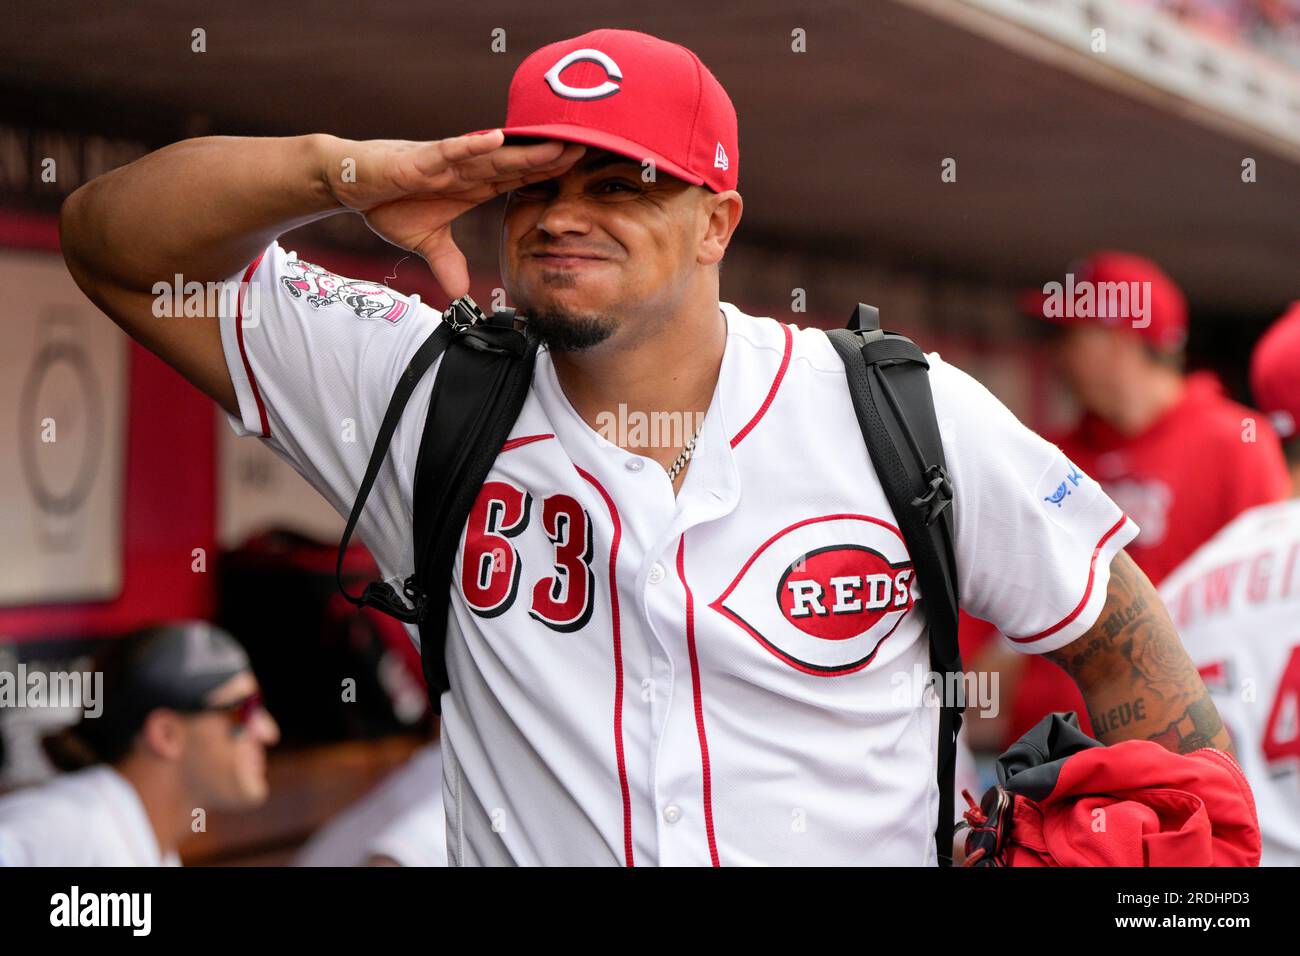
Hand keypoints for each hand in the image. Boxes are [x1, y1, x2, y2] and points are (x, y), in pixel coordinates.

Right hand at [319, 130, 585, 297]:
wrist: (349, 182)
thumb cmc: (387, 201)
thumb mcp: (424, 242)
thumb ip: (447, 263)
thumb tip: (461, 294)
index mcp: (472, 185)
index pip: (519, 179)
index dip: (550, 176)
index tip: (583, 173)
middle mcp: (466, 169)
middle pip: (517, 163)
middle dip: (552, 158)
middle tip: (591, 148)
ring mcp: (446, 162)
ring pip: (493, 154)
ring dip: (525, 149)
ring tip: (559, 143)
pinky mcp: (420, 160)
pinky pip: (451, 151)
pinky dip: (473, 146)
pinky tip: (498, 139)